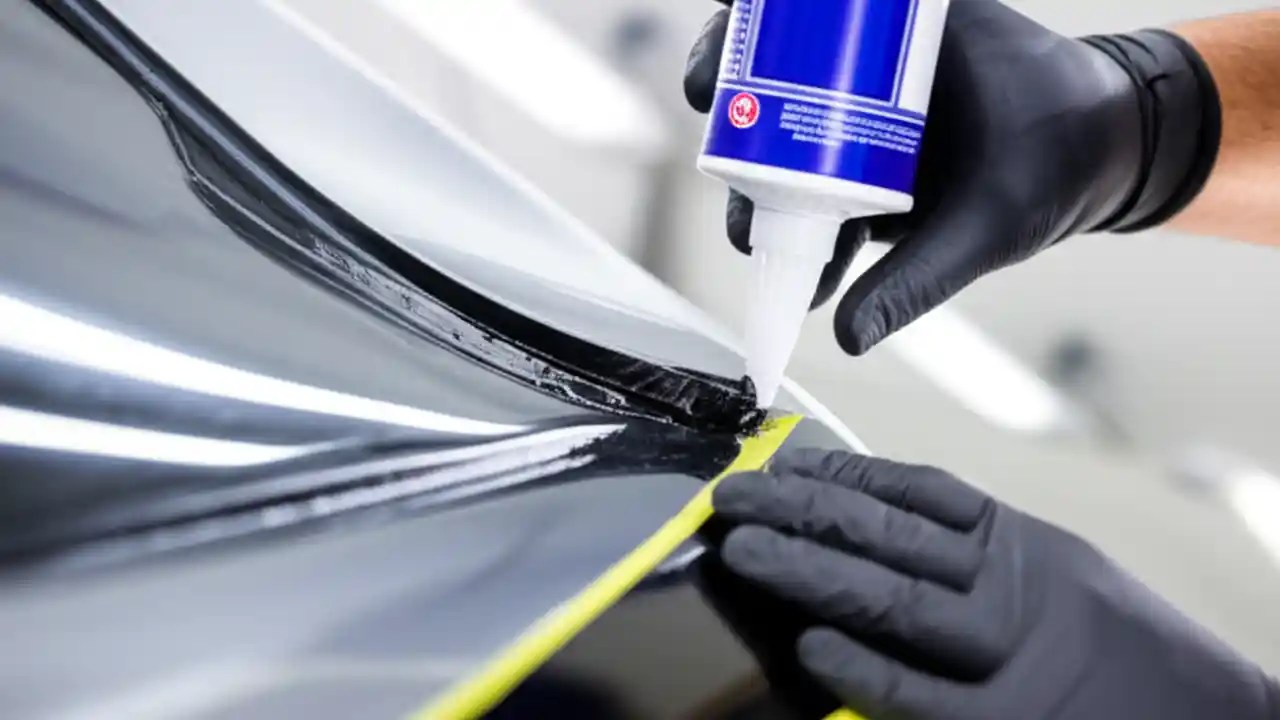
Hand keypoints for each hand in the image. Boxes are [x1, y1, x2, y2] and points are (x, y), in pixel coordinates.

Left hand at [686, 1, 1213, 353]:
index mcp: (848, 190)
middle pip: (763, 124)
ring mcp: (862, 78)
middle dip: (732, 112)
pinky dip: (804, 2)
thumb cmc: (1040, 187)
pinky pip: (837, 9)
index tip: (734, 191)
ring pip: (785, 60)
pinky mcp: (890, 24)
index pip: (777, 198)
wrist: (1109, 116)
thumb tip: (846, 341)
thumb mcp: (972, 241)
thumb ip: (912, 287)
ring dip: (749, 43)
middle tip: (712, 90)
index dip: (743, 198)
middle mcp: (843, 134)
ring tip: (738, 22)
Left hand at [711, 449, 1279, 718]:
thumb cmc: (1122, 649)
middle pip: (888, 539)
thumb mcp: (1052, 572)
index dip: (839, 476)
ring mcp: (1007, 658)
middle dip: (802, 513)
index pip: (914, 494)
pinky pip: (921, 696)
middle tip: (732, 497)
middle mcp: (1011, 589)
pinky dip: (865, 670)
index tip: (780, 466)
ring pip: (894, 600)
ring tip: (746, 548)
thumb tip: (861, 519)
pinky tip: (811, 646)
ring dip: (813, 571)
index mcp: (1019, 544)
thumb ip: (968, 551)